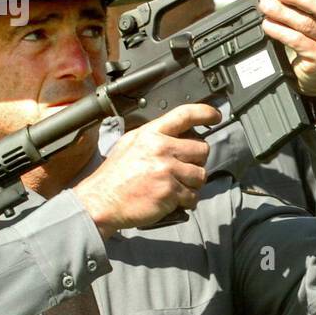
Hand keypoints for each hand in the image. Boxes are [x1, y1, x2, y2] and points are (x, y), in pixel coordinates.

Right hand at [74, 103, 217, 238]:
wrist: (101, 201)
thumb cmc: (115, 176)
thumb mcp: (130, 144)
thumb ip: (154, 137)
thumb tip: (179, 133)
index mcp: (151, 134)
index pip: (184, 115)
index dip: (205, 113)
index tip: (215, 115)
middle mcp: (161, 148)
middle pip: (202, 149)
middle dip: (196, 161)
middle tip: (182, 169)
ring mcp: (167, 170)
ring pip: (201, 174)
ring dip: (192, 183)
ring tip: (174, 186)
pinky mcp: (170, 192)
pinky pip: (193, 196)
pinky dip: (186, 201)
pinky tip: (171, 199)